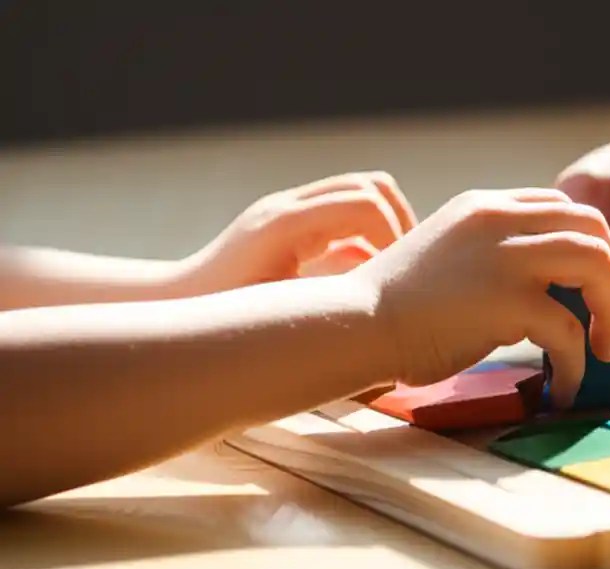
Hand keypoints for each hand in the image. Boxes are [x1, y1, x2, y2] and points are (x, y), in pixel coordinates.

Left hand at [182, 171, 417, 291]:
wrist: (178, 304)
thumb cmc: (226, 316)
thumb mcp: (284, 312)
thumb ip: (335, 294)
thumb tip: (386, 294)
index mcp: (287, 224)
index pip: (366, 202)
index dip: (396, 235)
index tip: (397, 279)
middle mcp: (289, 206)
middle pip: (372, 184)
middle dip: (401, 222)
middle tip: (405, 268)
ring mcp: (289, 208)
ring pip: (363, 191)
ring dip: (387, 225)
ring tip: (391, 270)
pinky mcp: (291, 220)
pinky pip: (344, 211)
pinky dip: (366, 235)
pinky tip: (365, 275)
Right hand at [350, 188, 609, 406]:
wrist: (354, 325)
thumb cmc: (393, 307)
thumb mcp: (447, 254)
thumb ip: (491, 253)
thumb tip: (542, 288)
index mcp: (484, 207)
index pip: (561, 206)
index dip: (588, 246)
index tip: (589, 288)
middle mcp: (499, 220)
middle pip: (592, 226)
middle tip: (607, 321)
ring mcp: (505, 257)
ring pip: (595, 263)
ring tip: (603, 347)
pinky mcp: (508, 301)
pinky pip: (569, 331)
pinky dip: (576, 364)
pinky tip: (564, 388)